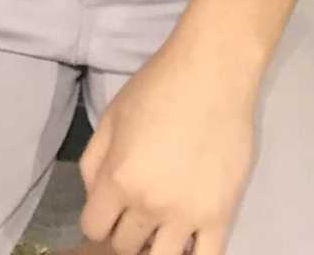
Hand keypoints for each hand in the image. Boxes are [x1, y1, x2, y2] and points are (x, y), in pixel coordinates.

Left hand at [72, 39, 255, 254]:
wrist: (212, 74)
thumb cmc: (157, 88)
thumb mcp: (110, 116)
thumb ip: (93, 162)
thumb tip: (95, 198)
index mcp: (118, 178)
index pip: (94, 229)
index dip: (98, 220)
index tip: (109, 208)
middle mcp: (150, 205)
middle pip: (125, 247)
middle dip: (125, 231)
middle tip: (137, 210)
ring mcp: (187, 215)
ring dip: (155, 246)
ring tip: (161, 225)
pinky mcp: (221, 216)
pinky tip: (188, 239)